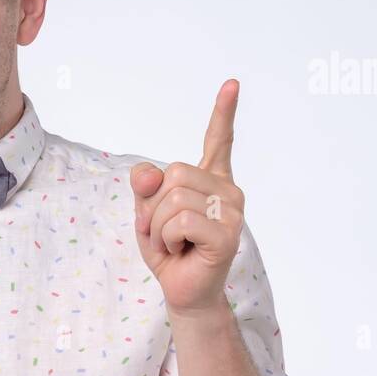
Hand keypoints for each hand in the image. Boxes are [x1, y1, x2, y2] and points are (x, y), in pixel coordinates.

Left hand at [132, 79, 244, 315]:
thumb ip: (144, 187)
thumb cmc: (169, 250)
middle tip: (165, 231)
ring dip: (157, 226)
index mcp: (212, 179)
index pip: (218, 140)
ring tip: (174, 243)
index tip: (232, 84)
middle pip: (173, 172)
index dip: (223, 112)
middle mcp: (227, 190)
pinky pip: (179, 220)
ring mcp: (231, 211)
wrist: (183, 291)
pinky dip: (166, 238)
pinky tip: (181, 250)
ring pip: (172, 198)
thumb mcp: (146, 212)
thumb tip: (146, 174)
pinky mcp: (227, 233)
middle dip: (153, 206)